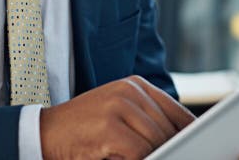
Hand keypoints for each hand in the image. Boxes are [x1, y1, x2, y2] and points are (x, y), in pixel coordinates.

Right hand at [39, 75, 194, 159]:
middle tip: (172, 155)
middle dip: (170, 148)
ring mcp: (119, 105)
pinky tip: (124, 159)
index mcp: (137, 85)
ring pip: (157, 141)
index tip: (195, 147)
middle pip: (169, 129)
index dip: (190, 135)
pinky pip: (140, 151)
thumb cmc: (84, 131)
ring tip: (139, 155)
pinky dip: (140, 159)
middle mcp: (130, 90)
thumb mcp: (120, 117)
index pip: (178, 113)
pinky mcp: (109, 125)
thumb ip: (148, 121)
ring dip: (153, 154)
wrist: (43, 134)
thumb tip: (181, 138)